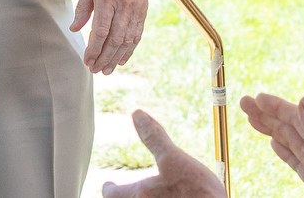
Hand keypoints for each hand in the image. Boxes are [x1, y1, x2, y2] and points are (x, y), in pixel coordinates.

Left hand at [70, 0, 148, 73]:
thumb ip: (83, 6)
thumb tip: (75, 28)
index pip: (101, 31)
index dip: (94, 49)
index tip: (86, 61)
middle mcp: (125, 5)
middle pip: (115, 40)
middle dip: (104, 58)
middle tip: (95, 70)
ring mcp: (137, 8)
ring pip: (127, 40)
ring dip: (117, 57)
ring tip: (107, 69)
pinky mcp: (143, 9)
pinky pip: (137, 33)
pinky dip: (130, 48)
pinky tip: (122, 57)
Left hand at [102, 110, 226, 197]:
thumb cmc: (195, 193)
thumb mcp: (173, 159)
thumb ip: (154, 138)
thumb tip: (137, 114)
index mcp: (140, 196)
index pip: (113, 195)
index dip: (109, 189)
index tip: (108, 184)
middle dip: (125, 197)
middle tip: (125, 192)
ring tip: (149, 194)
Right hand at [240, 93, 303, 190]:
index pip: (297, 118)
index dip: (277, 106)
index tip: (257, 98)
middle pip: (291, 126)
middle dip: (266, 114)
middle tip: (244, 103)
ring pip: (291, 142)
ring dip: (271, 128)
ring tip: (252, 120)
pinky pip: (298, 162)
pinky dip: (284, 151)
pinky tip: (274, 144)